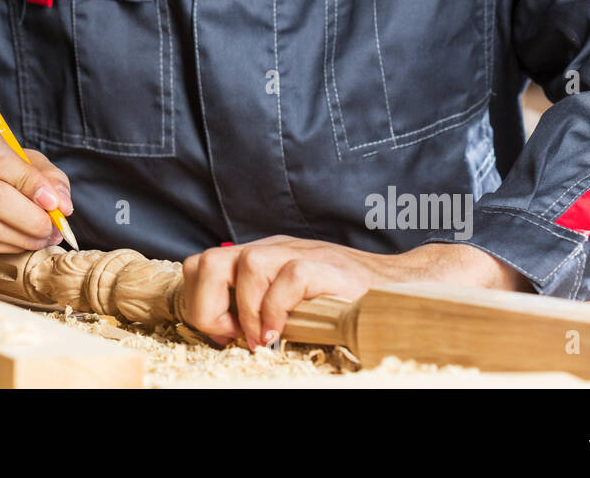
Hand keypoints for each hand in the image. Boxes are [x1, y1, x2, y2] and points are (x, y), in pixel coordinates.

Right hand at [0, 118, 72, 253]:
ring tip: (41, 237)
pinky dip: (3, 248)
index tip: (54, 203)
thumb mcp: (21, 159)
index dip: (28, 182)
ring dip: (21, 238)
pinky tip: (18, 243)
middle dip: (31, 218)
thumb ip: (46, 176)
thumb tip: (61, 204)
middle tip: (53, 228)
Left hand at [182, 236, 528, 348]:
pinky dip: (277, 309)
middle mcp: (269, 250)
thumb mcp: (284, 301)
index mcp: (254, 258)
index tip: (220, 333)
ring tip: (260, 339)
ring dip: (246, 312)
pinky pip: (288, 277)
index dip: (198, 301)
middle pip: (209, 262)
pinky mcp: (324, 265)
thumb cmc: (335, 300)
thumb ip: (254, 305)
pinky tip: (281, 332)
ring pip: (247, 266)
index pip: (198, 265)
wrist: (391, 286)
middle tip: (231, 337)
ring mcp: (297, 253)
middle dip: (208, 306)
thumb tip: (220, 332)